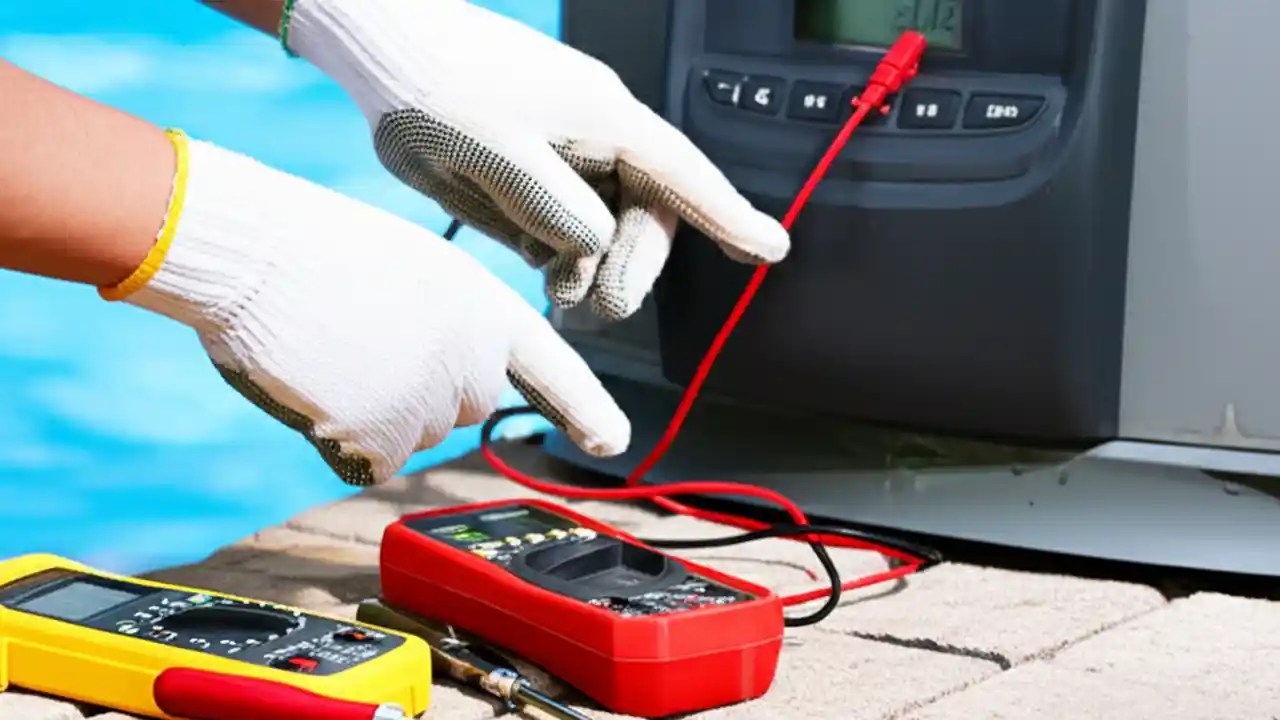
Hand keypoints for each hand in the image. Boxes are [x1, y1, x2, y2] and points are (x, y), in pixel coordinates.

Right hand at [122, 133, 629, 484]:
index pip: (549, 367)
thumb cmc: (316, 251)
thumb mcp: (413, 274)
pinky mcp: (384, 439)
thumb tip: (430, 378)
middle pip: (460, 409)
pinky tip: (317, 388)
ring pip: (408, 436)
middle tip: (363, 343)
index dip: (583, 407)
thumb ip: (446, 328)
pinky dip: (338, 440)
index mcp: (484, 308)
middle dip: (418, 394)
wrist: (257, 254)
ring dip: (372, 413)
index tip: (612, 439)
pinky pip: (365, 460)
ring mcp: (430, 401)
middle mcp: (473, 359)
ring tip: (332, 353)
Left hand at [283, 0, 789, 321]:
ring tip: (563, 303)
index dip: (728, 214)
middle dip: (632, 267)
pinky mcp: (530, 179)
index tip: (770, 248)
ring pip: (604, 229)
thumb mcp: (497, 152)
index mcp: (603, 118)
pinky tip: (545, 279)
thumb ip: (555, 206)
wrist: (383, 58)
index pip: (682, 173)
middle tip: (604, 308)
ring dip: (592, 271)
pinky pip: (563, 230)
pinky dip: (560, 261)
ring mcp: (563, 159)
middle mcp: (594, 139)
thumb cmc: (436, 84)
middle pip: (644, 215)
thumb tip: (595, 246)